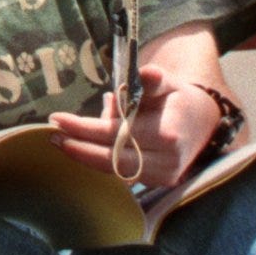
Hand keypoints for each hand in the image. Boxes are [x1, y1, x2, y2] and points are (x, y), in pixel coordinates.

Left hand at [49, 63, 220, 187]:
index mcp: (167, 134)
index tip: (57, 118)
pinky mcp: (158, 182)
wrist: (202, 122)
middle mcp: (167, 161)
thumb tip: (145, 73)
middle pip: (114, 159)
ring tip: (61, 141)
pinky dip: (101, 162)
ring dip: (87, 157)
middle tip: (53, 135)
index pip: (117, 133)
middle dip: (80, 148)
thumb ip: (153, 79)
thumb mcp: (167, 82)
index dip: (85, 128)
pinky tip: (81, 149)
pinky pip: (123, 173)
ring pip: (116, 170)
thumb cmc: (178, 98)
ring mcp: (164, 176)